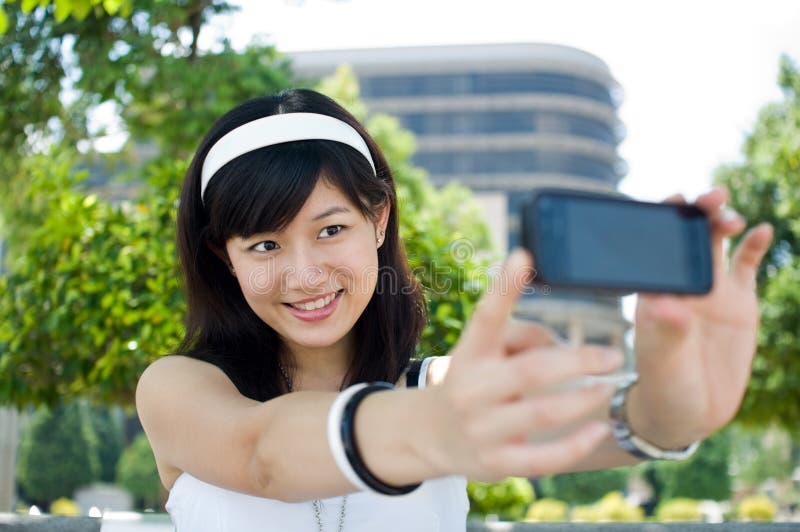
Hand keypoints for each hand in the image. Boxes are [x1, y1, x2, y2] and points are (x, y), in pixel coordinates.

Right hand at [423, 249, 624, 481]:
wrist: (430, 434)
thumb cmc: (473, 380)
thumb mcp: (483, 352)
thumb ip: (523, 339)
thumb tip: (569, 348)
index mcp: (469, 353)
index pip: (487, 317)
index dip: (504, 286)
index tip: (524, 256)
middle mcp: (471, 388)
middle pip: (531, 370)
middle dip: (578, 361)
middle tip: (613, 355)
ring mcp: (481, 428)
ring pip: (542, 413)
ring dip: (583, 399)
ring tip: (607, 386)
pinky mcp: (494, 463)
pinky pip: (542, 458)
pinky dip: (574, 444)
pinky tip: (597, 430)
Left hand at [629, 187, 773, 447]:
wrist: (690, 413)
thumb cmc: (663, 386)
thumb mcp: (663, 363)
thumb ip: (667, 334)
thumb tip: (670, 305)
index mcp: (652, 290)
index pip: (654, 244)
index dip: (663, 218)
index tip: (673, 200)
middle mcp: (680, 284)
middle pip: (687, 236)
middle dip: (697, 211)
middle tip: (710, 197)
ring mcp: (710, 291)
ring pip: (715, 244)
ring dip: (721, 222)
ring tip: (730, 218)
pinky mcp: (738, 303)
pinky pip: (746, 266)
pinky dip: (754, 246)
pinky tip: (763, 231)